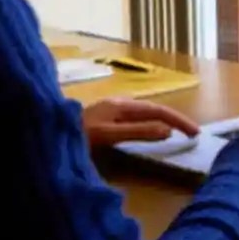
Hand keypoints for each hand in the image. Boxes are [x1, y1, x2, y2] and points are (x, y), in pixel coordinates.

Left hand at [81, 97, 199, 147]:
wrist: (42, 134)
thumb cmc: (75, 135)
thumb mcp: (107, 135)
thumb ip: (138, 132)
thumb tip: (168, 130)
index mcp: (122, 105)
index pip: (159, 111)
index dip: (179, 121)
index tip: (196, 134)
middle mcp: (118, 104)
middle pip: (153, 109)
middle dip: (174, 119)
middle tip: (192, 134)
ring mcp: (109, 111)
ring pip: (144, 114)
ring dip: (162, 122)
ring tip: (177, 133)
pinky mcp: (103, 120)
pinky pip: (134, 120)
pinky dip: (149, 126)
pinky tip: (148, 133)